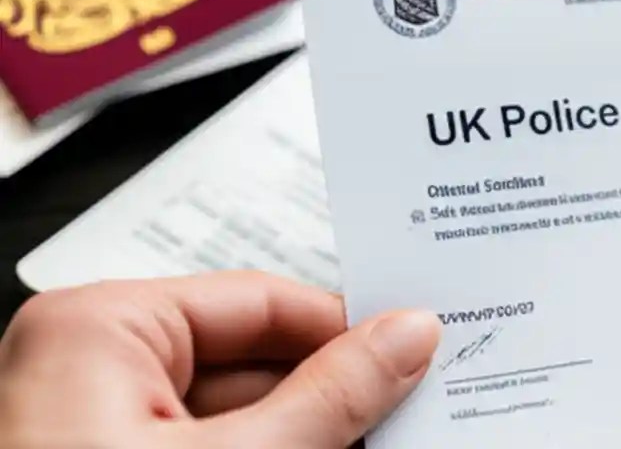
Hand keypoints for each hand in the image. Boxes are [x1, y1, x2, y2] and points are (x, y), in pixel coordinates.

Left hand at [0, 271, 439, 447]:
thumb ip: (332, 397)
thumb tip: (403, 340)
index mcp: (99, 330)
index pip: (261, 300)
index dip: (348, 329)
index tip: (416, 350)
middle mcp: (91, 370)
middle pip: (255, 361)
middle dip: (335, 394)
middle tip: (415, 408)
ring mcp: (97, 431)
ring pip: (240, 416)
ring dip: (312, 436)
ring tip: (385, 442)